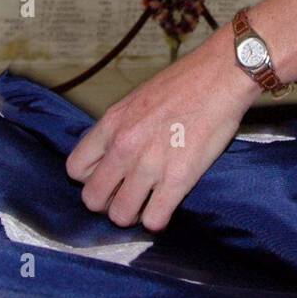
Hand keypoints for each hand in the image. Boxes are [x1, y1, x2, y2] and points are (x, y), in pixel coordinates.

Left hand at [66, 30, 262, 231]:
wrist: (220, 77)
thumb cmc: (184, 83)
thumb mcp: (137, 99)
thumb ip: (120, 127)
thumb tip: (113, 152)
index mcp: (112, 124)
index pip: (76, 169)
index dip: (90, 179)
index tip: (108, 178)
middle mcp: (124, 147)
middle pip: (93, 199)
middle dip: (107, 203)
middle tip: (126, 196)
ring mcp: (150, 165)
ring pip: (121, 215)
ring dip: (132, 215)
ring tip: (147, 204)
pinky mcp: (178, 179)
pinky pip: (154, 220)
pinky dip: (158, 220)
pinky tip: (166, 207)